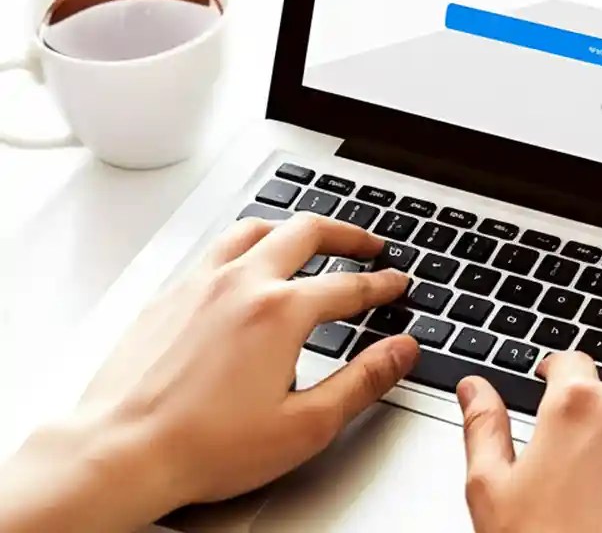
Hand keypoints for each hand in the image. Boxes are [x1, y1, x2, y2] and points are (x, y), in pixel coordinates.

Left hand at [0, 214, 419, 532]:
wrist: (121, 453)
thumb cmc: (204, 446)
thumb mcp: (306, 425)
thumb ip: (363, 381)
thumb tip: (401, 352)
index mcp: (280, 311)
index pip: (349, 286)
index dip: (382, 284)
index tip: (396, 283)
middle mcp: (239, 285)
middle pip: (305, 232)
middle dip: (345, 234)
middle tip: (366, 243)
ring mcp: (197, 285)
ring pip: (253, 230)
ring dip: (289, 228)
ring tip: (307, 238)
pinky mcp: (166, 298)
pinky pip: (212, 253)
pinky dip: (242, 248)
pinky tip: (242, 269)